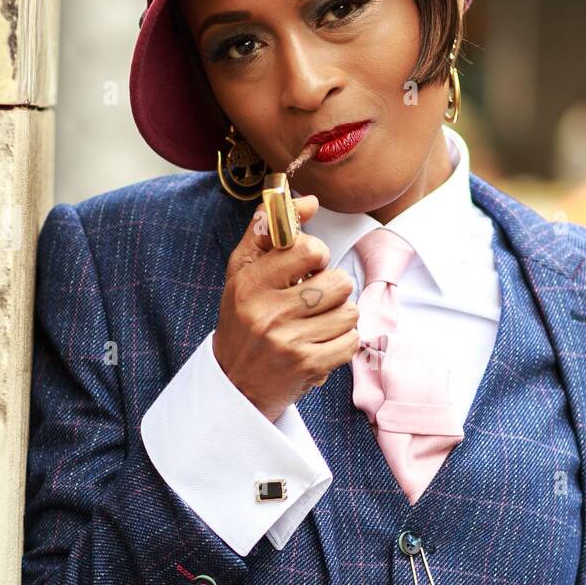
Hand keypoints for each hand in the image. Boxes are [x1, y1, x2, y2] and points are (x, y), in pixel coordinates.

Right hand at [212, 193, 360, 422]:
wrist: (234, 383)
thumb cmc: (242, 320)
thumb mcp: (242, 272)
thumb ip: (270, 230)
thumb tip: (309, 201)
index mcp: (250, 282)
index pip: (308, 249)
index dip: (316, 256)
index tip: (305, 269)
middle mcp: (268, 311)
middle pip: (337, 282)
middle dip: (332, 289)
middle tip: (313, 299)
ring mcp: (288, 341)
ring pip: (348, 312)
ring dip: (339, 316)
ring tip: (317, 323)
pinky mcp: (307, 366)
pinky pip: (351, 341)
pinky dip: (343, 341)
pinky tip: (322, 343)